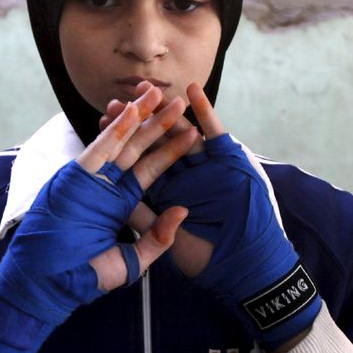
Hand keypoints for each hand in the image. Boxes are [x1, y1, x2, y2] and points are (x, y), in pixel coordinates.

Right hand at [0, 89, 195, 352]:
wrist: (51, 284)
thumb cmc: (86, 276)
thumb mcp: (133, 260)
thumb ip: (157, 238)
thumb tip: (182, 211)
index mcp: (123, 202)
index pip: (152, 170)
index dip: (171, 150)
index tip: (192, 133)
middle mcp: (109, 186)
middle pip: (138, 149)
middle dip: (158, 124)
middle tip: (180, 102)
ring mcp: (92, 180)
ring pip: (119, 142)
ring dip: (138, 118)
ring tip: (157, 94)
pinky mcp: (76, 177)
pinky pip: (99, 150)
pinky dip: (114, 131)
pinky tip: (130, 112)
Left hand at [138, 82, 322, 349]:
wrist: (246, 267)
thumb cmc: (202, 258)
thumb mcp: (151, 248)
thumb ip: (141, 223)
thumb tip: (123, 204)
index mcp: (160, 193)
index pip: (134, 162)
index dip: (121, 140)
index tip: (106, 118)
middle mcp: (182, 176)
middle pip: (155, 142)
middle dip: (142, 118)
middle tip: (124, 96)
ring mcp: (206, 166)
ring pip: (182, 132)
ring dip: (169, 109)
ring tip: (151, 86)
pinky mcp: (230, 160)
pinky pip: (215, 134)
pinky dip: (205, 112)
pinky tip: (192, 92)